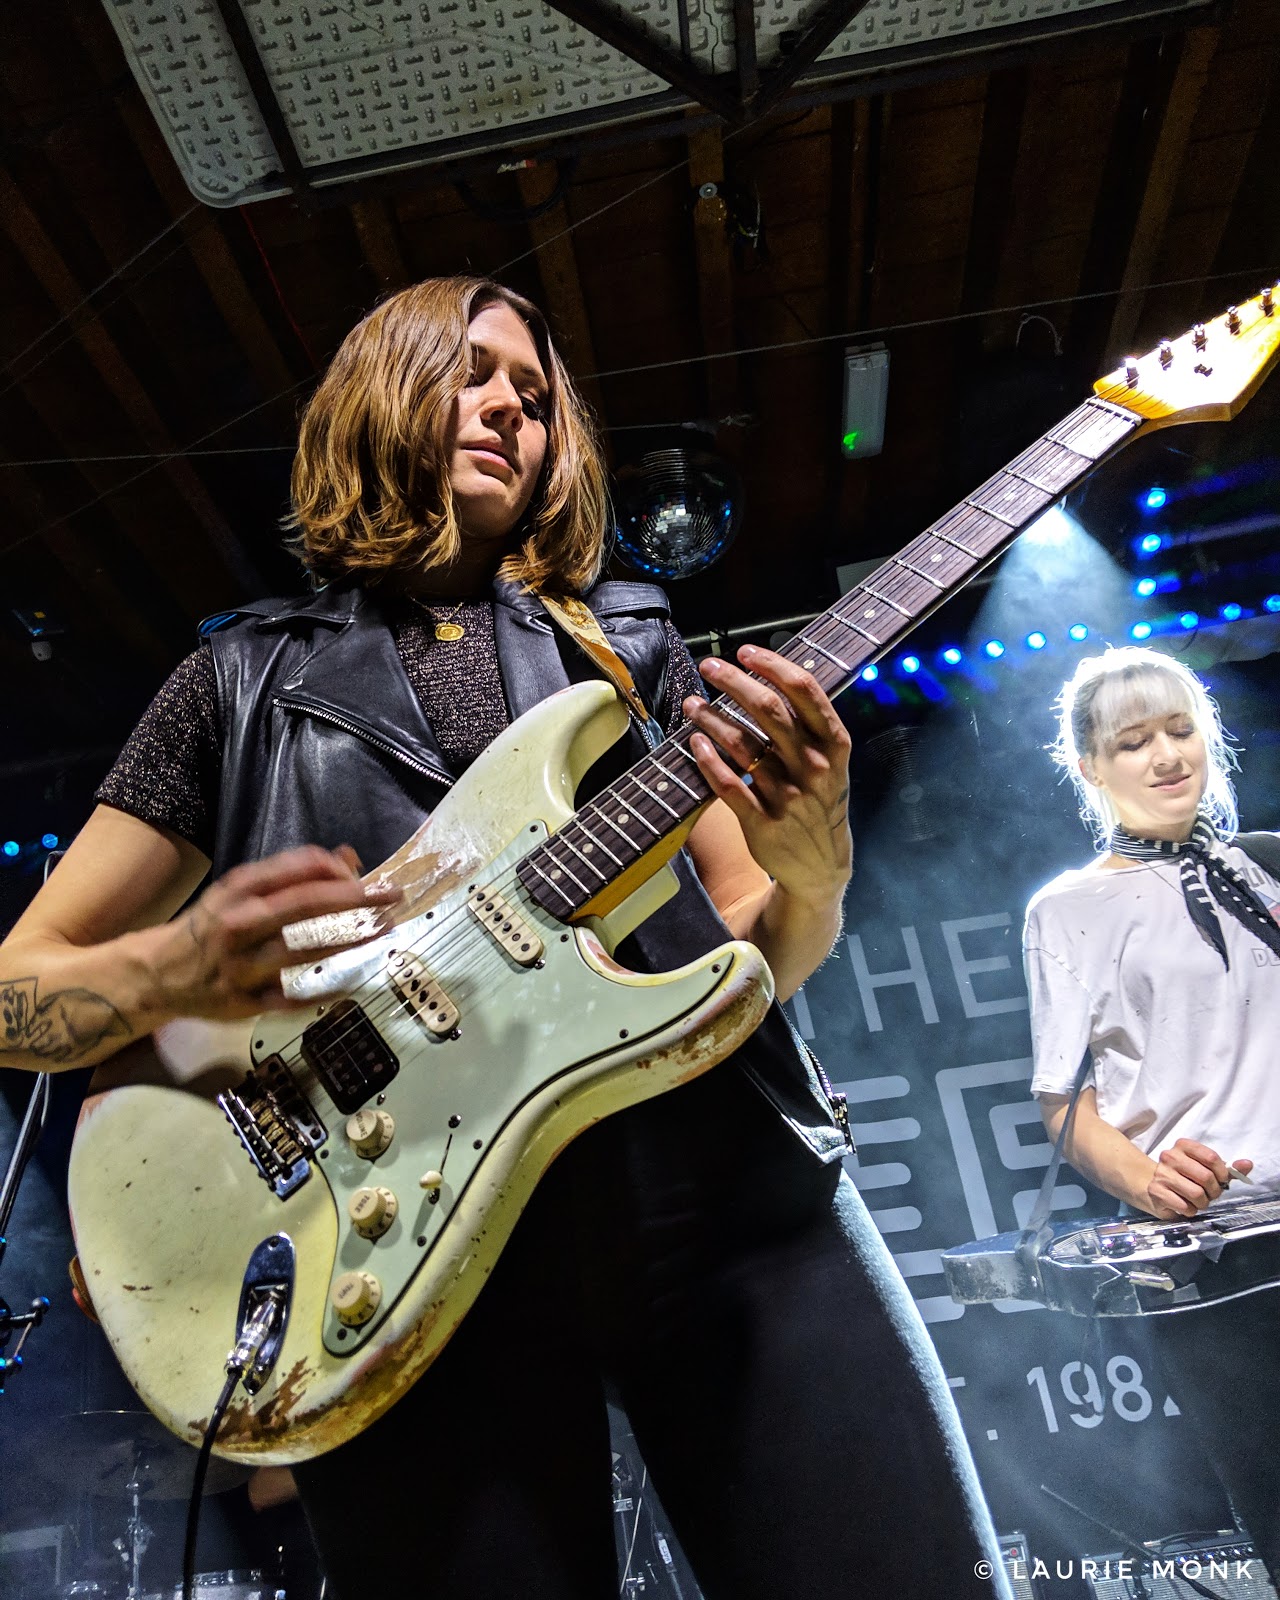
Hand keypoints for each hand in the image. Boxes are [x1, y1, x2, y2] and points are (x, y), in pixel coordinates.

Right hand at [138, 846, 400, 1020]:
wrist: (155, 975)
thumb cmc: (209, 926)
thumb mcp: (241, 893)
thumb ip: (292, 875)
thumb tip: (348, 857)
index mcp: (236, 891)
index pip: (293, 870)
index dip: (334, 869)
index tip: (365, 874)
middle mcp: (237, 925)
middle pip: (302, 905)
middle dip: (352, 897)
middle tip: (391, 896)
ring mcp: (239, 967)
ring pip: (300, 953)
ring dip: (347, 943)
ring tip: (382, 932)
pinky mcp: (242, 1004)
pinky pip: (290, 998)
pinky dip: (322, 992)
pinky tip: (352, 984)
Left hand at [683, 645, 851, 903]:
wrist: (821, 867)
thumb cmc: (820, 801)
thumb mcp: (831, 762)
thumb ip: (810, 724)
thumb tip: (771, 676)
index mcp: (834, 745)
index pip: (804, 691)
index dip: (772, 665)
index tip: (745, 652)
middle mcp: (814, 767)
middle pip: (768, 710)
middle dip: (733, 682)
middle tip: (708, 666)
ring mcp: (789, 796)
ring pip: (741, 744)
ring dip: (711, 718)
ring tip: (692, 704)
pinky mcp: (763, 822)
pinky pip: (727, 784)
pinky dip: (707, 760)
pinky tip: (694, 742)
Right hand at [1145, 1139, 1251, 1218]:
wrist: (1154, 1186)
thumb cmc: (1186, 1177)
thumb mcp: (1207, 1169)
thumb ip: (1228, 1168)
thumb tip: (1247, 1164)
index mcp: (1183, 1146)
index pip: (1211, 1157)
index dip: (1222, 1173)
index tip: (1222, 1180)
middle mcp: (1170, 1156)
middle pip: (1205, 1177)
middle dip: (1213, 1191)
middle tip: (1210, 1194)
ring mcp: (1161, 1174)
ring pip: (1196, 1194)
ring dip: (1202, 1202)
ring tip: (1197, 1200)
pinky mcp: (1156, 1191)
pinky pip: (1185, 1207)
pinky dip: (1190, 1210)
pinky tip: (1184, 1205)